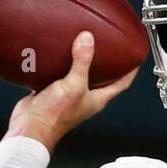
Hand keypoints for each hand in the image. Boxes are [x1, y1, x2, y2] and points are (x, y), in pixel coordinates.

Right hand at [5, 32, 138, 151]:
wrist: (30, 127)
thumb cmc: (55, 117)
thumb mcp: (74, 85)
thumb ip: (82, 62)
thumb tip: (87, 40)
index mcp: (97, 98)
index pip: (122, 83)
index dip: (131, 70)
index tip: (136, 56)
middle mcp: (85, 96)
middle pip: (102, 77)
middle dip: (106, 61)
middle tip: (109, 45)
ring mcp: (69, 94)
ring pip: (80, 73)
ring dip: (82, 59)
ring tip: (82, 42)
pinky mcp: (53, 91)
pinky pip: (60, 73)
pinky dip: (60, 62)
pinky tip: (56, 53)